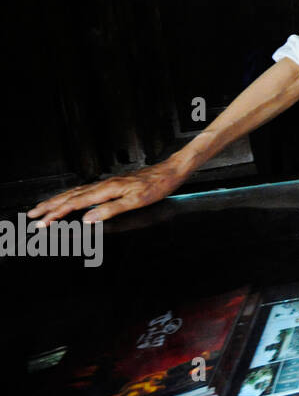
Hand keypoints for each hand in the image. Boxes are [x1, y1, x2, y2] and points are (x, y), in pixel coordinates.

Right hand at [27, 155, 188, 224]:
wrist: (170, 171)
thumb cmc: (156, 186)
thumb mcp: (136, 201)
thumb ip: (110, 210)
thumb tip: (87, 219)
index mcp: (106, 190)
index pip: (75, 204)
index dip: (56, 214)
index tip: (42, 223)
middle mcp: (103, 185)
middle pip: (69, 196)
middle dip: (49, 206)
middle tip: (32, 216)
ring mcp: (106, 184)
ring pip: (75, 193)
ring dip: (57, 200)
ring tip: (43, 208)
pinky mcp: (111, 184)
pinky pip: (84, 191)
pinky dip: (71, 196)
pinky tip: (69, 199)